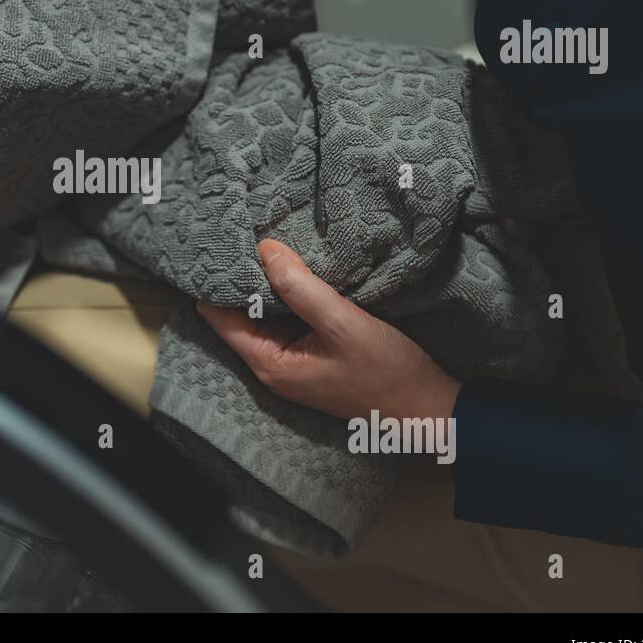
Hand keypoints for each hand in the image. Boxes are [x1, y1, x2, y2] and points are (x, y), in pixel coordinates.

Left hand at [197, 239, 460, 420]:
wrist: (424, 405)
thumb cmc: (386, 369)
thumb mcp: (342, 323)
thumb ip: (300, 288)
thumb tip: (263, 249)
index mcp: (269, 363)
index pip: (219, 318)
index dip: (218, 283)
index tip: (225, 246)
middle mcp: (271, 366)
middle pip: (237, 316)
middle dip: (242, 280)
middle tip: (245, 236)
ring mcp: (289, 363)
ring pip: (262, 316)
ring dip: (266, 287)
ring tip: (266, 245)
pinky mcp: (309, 356)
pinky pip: (285, 320)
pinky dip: (286, 297)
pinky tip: (294, 271)